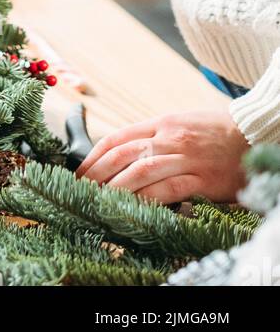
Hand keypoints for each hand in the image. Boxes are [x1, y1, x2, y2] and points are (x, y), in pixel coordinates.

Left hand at [74, 110, 250, 202]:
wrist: (251, 133)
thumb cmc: (214, 130)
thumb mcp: (179, 123)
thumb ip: (153, 135)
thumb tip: (123, 153)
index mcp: (161, 123)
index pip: (117, 138)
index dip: (94, 156)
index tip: (79, 172)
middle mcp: (169, 138)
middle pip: (123, 155)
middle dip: (97, 174)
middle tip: (81, 191)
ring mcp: (185, 158)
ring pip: (141, 172)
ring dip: (116, 188)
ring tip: (99, 202)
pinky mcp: (202, 180)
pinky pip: (169, 190)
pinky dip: (148, 199)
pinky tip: (134, 208)